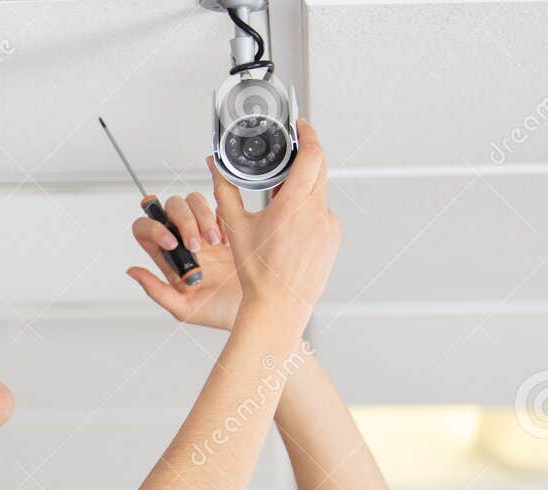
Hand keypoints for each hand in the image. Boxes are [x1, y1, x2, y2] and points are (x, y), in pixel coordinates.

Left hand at [127, 189, 241, 329]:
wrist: (259, 306)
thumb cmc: (220, 313)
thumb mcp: (185, 309)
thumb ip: (157, 291)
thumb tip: (131, 271)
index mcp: (167, 259)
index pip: (145, 229)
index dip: (152, 228)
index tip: (172, 244)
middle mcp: (182, 241)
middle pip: (169, 208)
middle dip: (183, 221)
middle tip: (199, 246)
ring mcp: (203, 231)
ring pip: (191, 201)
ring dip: (202, 217)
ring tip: (216, 242)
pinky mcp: (226, 225)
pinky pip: (218, 204)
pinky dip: (221, 216)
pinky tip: (228, 240)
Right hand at [207, 118, 340, 331]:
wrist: (279, 306)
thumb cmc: (257, 273)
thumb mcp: (235, 228)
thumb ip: (225, 191)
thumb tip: (214, 167)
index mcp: (294, 204)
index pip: (312, 154)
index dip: (308, 134)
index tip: (300, 126)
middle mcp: (317, 211)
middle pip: (319, 168)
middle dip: (304, 158)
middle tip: (288, 156)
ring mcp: (329, 225)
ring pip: (320, 192)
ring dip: (304, 189)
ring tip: (282, 202)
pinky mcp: (333, 237)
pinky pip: (322, 213)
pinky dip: (308, 211)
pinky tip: (291, 229)